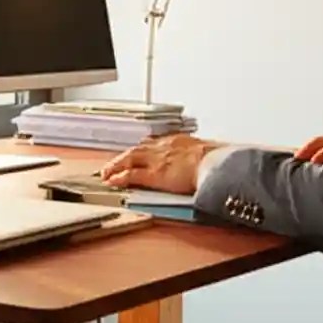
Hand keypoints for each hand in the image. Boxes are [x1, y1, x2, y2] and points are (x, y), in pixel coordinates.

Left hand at [99, 134, 224, 194]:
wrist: (215, 163)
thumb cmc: (217, 159)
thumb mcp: (207, 151)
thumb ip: (200, 155)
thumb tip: (208, 160)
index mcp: (177, 141)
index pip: (154, 143)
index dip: (143, 149)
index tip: (138, 152)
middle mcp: (163, 147)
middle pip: (137, 149)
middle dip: (123, 157)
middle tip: (113, 164)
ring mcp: (157, 160)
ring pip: (129, 159)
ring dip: (115, 165)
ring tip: (106, 173)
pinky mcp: (154, 174)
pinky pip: (131, 175)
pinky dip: (119, 178)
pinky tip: (112, 182)